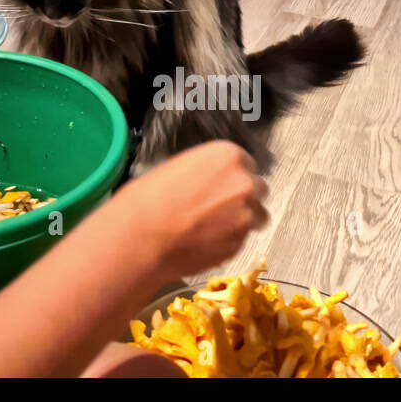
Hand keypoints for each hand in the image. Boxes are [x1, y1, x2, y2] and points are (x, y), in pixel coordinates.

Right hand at [118, 141, 268, 279]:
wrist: (142, 237)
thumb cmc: (149, 197)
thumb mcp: (180, 167)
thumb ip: (208, 172)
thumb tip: (213, 184)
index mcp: (228, 156)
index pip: (247, 163)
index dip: (233, 175)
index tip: (220, 185)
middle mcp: (245, 183)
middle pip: (258, 188)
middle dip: (243, 197)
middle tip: (219, 207)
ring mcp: (246, 216)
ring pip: (258, 216)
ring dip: (242, 220)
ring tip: (214, 228)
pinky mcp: (240, 244)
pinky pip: (242, 240)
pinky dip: (229, 241)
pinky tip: (205, 243)